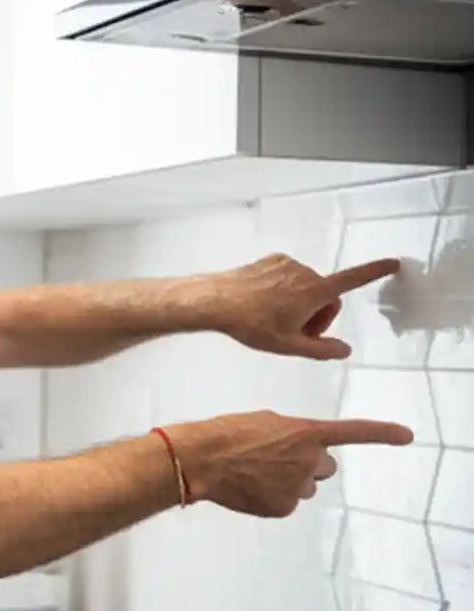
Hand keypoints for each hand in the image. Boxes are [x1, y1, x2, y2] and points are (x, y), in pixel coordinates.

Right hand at [167, 410, 413, 517]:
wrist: (202, 460)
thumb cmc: (228, 432)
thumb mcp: (266, 422)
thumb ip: (292, 434)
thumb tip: (298, 450)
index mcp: (306, 433)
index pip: (354, 432)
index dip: (383, 434)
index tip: (408, 435)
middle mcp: (310, 461)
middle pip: (325, 465)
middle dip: (308, 463)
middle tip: (277, 459)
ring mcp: (298, 487)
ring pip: (306, 486)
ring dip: (290, 480)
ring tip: (257, 473)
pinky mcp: (284, 507)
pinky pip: (288, 502)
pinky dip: (273, 496)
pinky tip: (251, 488)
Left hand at [206, 254, 400, 360]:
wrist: (216, 300)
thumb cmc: (251, 324)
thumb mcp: (288, 346)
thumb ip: (321, 350)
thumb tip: (346, 351)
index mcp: (315, 291)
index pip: (353, 279)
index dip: (375, 272)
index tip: (393, 263)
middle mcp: (305, 272)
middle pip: (327, 296)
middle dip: (319, 314)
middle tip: (296, 333)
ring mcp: (288, 264)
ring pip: (307, 286)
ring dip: (301, 303)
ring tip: (276, 320)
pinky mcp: (272, 260)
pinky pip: (289, 277)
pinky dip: (286, 290)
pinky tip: (265, 304)